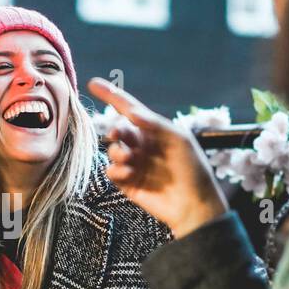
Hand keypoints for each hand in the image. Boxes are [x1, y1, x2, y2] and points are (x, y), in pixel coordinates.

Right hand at [88, 77, 228, 238]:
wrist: (193, 205)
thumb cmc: (192, 169)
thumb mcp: (178, 139)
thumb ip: (154, 123)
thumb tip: (131, 111)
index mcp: (155, 131)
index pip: (130, 109)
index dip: (112, 96)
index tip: (94, 83)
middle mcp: (143, 145)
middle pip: (119, 130)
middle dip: (116, 131)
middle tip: (117, 134)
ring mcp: (135, 164)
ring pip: (113, 151)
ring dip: (117, 152)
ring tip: (129, 159)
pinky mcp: (128, 184)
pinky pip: (112, 171)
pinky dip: (117, 170)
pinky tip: (129, 174)